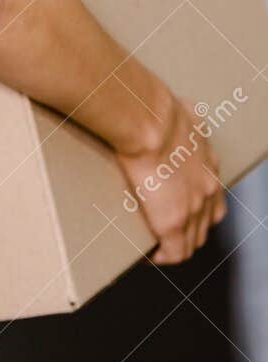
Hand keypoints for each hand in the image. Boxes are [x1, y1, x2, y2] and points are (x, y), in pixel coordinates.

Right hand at [115, 93, 226, 265]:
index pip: (212, 194)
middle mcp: (208, 189)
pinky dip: (163, 257)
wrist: (149, 120)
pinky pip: (173, 253)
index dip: (198, 204)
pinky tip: (149, 256)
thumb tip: (182, 105)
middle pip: (207, 221)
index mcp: (208, 164)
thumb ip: (186, 116)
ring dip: (178, 245)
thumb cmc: (157, 109)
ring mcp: (192, 209)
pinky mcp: (172, 223)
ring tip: (158, 245)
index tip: (179, 204)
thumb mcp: (182, 112)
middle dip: (191, 229)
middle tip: (170, 229)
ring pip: (193, 241)